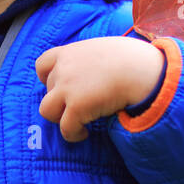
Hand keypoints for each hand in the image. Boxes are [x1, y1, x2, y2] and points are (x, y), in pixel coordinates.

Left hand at [35, 36, 165, 142]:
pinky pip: (65, 128)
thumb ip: (91, 60)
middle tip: (81, 107)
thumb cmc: (134, 59)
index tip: (62, 87)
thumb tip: (97, 73)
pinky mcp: (76, 107)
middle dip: (61, 100)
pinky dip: (73, 134)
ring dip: (60, 118)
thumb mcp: (105, 49)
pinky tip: (85, 133)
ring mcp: (67, 88)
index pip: (42, 64)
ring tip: (77, 123)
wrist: (141, 69)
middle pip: (48, 91)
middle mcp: (63, 69)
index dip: (48, 78)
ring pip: (46, 111)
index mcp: (70, 52)